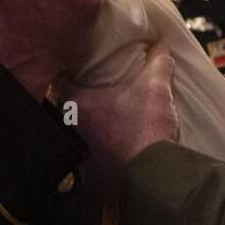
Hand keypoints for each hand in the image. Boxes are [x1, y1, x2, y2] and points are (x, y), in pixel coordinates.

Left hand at [63, 43, 179, 191]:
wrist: (155, 173)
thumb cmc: (146, 128)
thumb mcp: (156, 88)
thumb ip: (158, 63)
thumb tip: (162, 46)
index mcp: (78, 105)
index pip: (62, 81)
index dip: (70, 73)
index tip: (81, 69)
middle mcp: (71, 131)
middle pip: (70, 110)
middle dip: (83, 103)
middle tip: (100, 94)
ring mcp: (80, 158)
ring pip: (80, 137)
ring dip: (92, 130)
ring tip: (110, 122)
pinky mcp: (93, 178)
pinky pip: (93, 162)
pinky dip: (102, 155)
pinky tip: (118, 148)